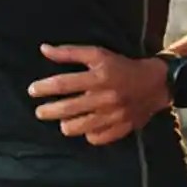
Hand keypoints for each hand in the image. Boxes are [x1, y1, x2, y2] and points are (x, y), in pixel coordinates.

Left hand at [28, 43, 167, 145]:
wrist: (154, 83)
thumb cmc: (121, 66)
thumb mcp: (97, 54)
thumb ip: (69, 52)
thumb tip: (43, 49)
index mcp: (98, 76)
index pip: (63, 84)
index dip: (44, 88)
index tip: (32, 90)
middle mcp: (104, 98)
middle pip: (67, 109)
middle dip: (48, 111)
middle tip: (39, 112)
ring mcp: (112, 116)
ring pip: (79, 127)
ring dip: (65, 125)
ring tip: (61, 121)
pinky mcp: (120, 129)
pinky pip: (96, 137)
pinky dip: (88, 133)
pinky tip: (85, 127)